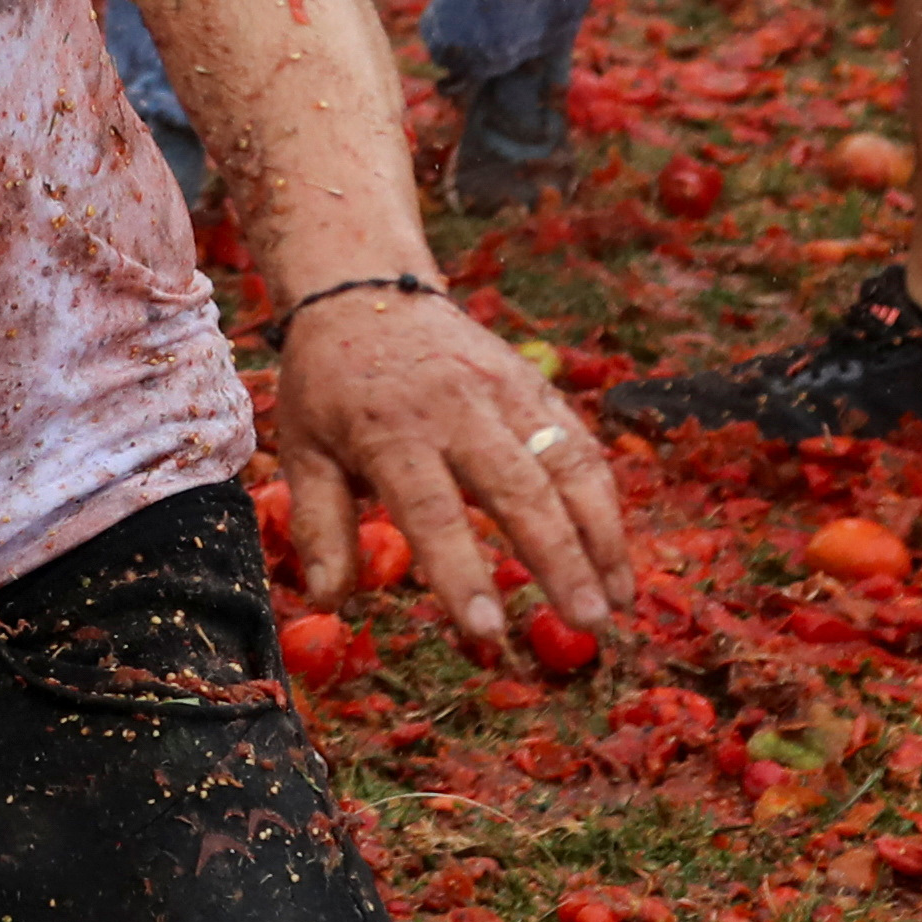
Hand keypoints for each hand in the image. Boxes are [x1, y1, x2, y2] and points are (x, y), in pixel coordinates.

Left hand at [272, 288, 631, 642]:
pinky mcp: (533, 383)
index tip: (487, 631)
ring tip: (619, 600)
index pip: (431, 511)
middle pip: (519, 490)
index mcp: (390, 431)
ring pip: (566, 463)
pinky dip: (604, 497)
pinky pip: (578, 442)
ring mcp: (503, 390)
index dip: (461, 572)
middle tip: (588, 625)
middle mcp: (456, 409)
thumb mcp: (302, 448)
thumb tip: (332, 600)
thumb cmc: (328, 385)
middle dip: (559, 561)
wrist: (362, 290)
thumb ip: (319, 525)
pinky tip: (615, 550)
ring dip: (600, 534)